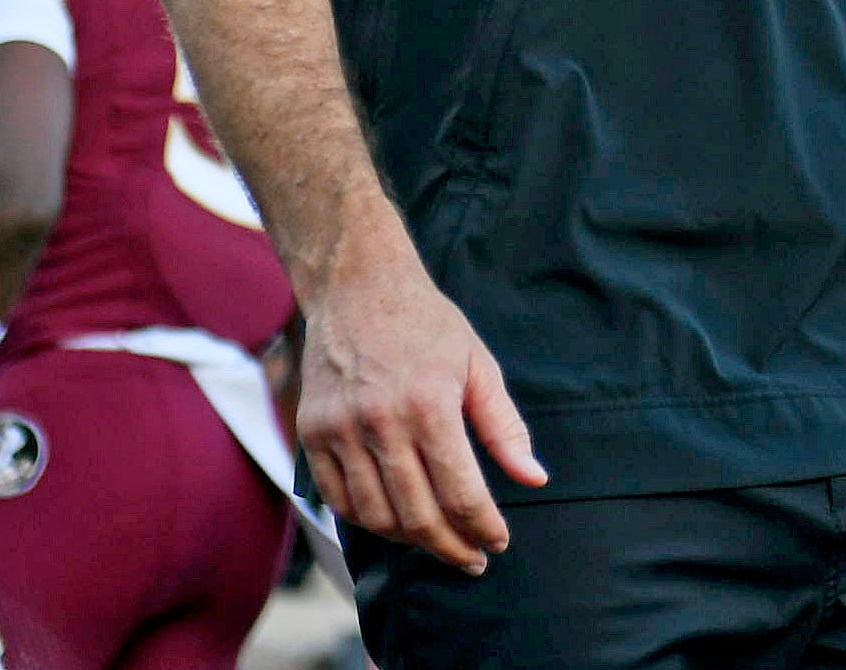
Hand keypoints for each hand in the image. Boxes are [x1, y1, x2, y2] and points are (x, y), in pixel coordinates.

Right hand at [296, 231, 545, 572]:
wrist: (357, 285)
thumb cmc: (427, 325)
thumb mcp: (478, 365)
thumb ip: (505, 428)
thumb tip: (534, 480)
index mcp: (429, 405)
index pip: (461, 494)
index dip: (484, 528)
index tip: (498, 542)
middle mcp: (380, 421)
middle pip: (418, 516)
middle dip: (451, 548)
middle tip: (472, 558)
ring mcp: (339, 429)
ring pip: (375, 517)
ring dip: (410, 541)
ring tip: (436, 539)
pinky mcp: (311, 432)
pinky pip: (338, 500)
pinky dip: (366, 521)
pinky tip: (394, 521)